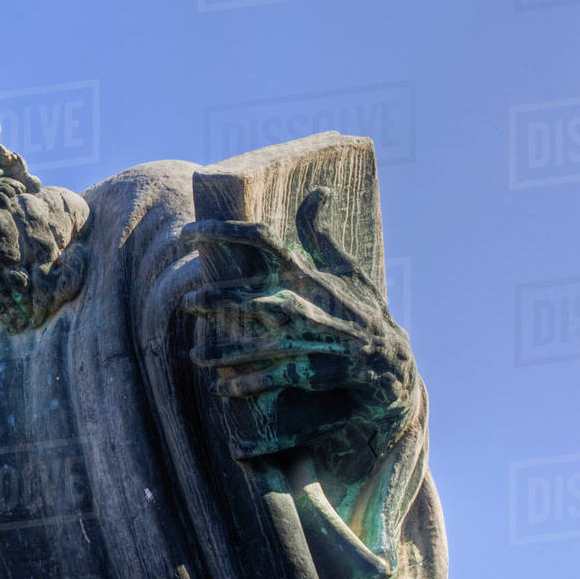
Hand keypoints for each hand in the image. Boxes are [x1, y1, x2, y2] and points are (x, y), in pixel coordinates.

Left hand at [182, 187, 414, 459]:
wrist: (393, 363)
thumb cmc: (362, 311)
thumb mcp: (348, 270)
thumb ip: (321, 234)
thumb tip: (320, 191)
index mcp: (310, 272)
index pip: (263, 239)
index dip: (224, 230)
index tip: (188, 233)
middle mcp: (309, 302)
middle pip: (250, 297)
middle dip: (214, 300)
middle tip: (186, 303)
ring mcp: (314, 339)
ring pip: (257, 345)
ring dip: (223, 352)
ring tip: (196, 356)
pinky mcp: (320, 370)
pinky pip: (276, 378)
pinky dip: (248, 384)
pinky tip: (223, 388)